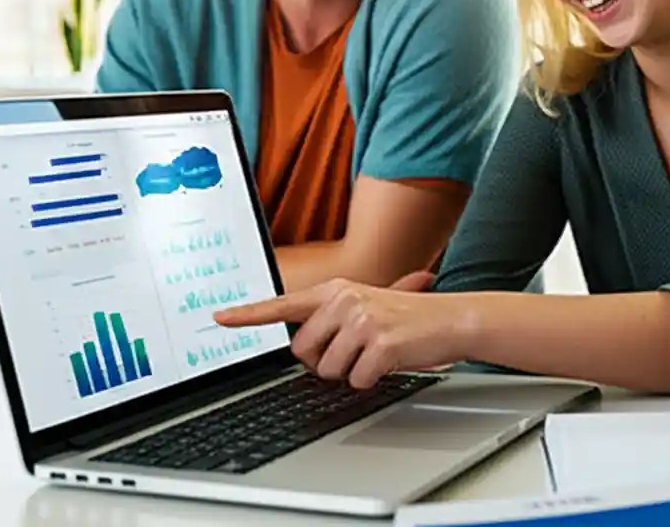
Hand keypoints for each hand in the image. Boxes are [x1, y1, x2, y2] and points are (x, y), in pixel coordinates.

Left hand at [214, 272, 471, 388]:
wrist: (450, 318)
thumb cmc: (406, 318)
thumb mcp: (365, 306)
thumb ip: (330, 319)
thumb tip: (300, 347)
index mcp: (335, 290)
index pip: (283, 304)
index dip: (249, 314)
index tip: (219, 317)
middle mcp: (344, 300)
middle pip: (303, 353)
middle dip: (324, 362)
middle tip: (354, 350)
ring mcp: (361, 320)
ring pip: (328, 370)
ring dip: (350, 371)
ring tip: (376, 352)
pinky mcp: (379, 342)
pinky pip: (356, 379)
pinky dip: (372, 378)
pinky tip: (390, 360)